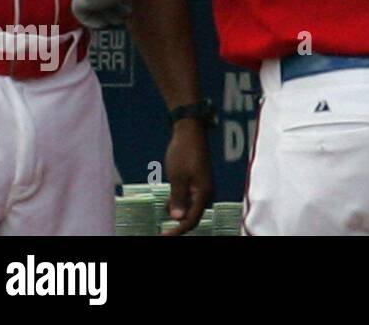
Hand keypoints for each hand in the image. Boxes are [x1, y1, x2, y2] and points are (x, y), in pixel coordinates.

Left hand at [161, 121, 214, 235]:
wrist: (190, 132)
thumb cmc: (184, 153)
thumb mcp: (177, 177)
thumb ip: (179, 199)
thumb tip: (178, 219)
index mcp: (203, 193)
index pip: (192, 220)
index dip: (178, 231)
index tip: (163, 236)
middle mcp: (206, 193)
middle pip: (193, 217)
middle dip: (178, 224)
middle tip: (162, 231)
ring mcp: (202, 187)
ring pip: (191, 208)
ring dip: (178, 212)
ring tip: (165, 207)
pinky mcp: (198, 182)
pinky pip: (190, 200)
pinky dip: (179, 203)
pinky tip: (170, 199)